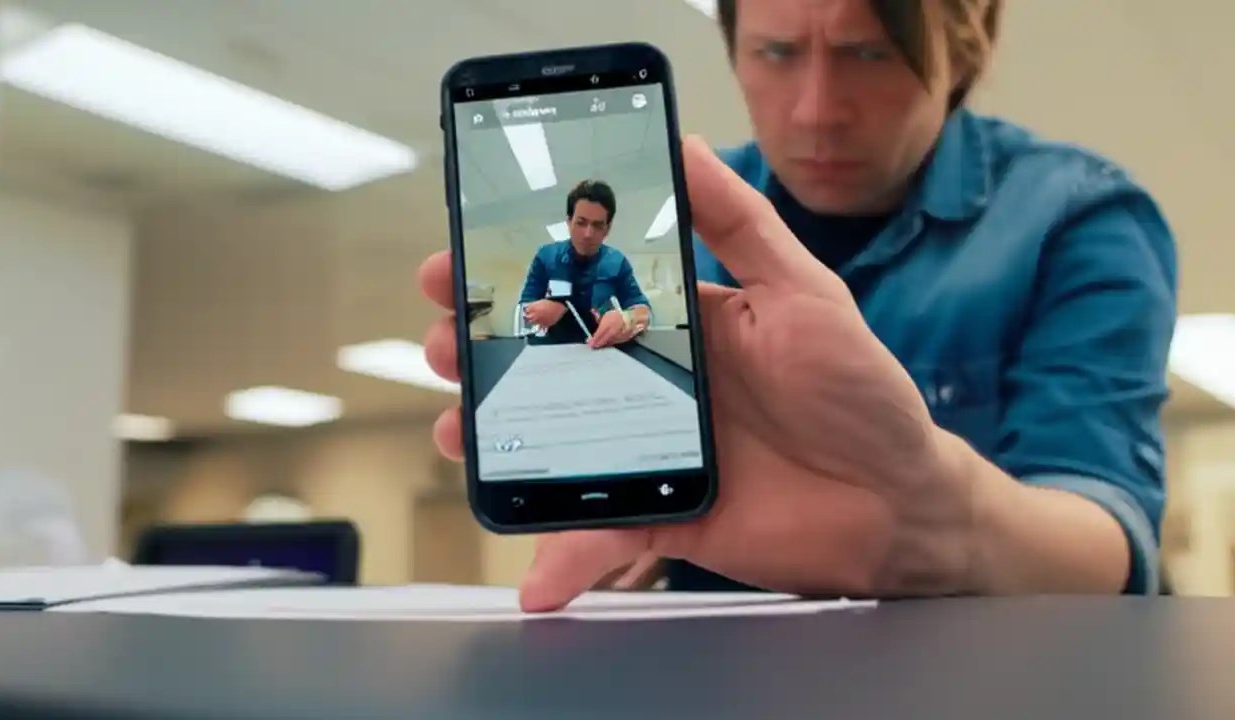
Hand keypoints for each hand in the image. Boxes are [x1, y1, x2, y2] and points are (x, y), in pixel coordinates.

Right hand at [418, 136, 974, 610]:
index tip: (462, 257)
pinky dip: (563, 559)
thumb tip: (684, 142)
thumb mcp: (803, 290)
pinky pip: (597, 535)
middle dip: (481, 348)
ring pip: (550, 439)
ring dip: (493, 437)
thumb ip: (739, 223)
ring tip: (459, 429)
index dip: (516, 271)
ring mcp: (649, 449)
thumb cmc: (860, 390)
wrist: (900, 503)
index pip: (580, 286)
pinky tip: (534, 577)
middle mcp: (652, 380)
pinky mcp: (661, 512)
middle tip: (443, 341)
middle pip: (546, 360)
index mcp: (679, 320)